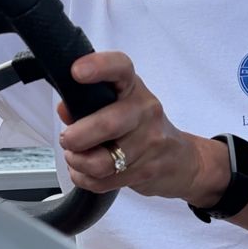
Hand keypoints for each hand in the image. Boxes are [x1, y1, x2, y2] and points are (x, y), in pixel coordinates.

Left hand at [56, 51, 222, 199]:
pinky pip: (105, 181)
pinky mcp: (148, 171)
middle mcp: (146, 110)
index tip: (76, 72)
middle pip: (107, 125)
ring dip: (78, 162)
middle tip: (67, 140)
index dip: (98, 67)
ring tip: (76, 157)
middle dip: (76, 137)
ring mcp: (151, 142)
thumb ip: (88, 104)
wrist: (183, 161)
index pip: (121, 68)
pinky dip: (86, 179)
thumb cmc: (141, 127)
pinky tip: (86, 172)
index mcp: (133, 88)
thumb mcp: (119, 106)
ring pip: (103, 162)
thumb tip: (64, 109)